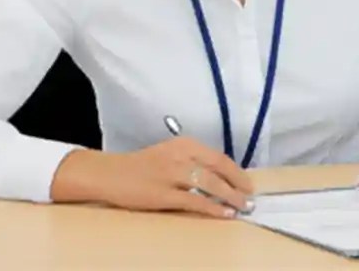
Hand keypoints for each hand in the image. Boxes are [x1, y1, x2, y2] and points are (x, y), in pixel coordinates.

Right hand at [51, 138, 254, 218]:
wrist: (109, 173)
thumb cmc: (140, 166)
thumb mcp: (169, 154)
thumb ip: (192, 161)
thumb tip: (220, 177)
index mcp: (184, 144)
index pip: (219, 157)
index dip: (237, 172)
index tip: (247, 183)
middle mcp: (181, 156)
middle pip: (220, 169)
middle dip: (238, 184)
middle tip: (249, 197)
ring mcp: (172, 175)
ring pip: (211, 185)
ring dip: (231, 197)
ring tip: (242, 206)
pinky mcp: (164, 194)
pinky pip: (195, 201)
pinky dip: (213, 207)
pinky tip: (223, 213)